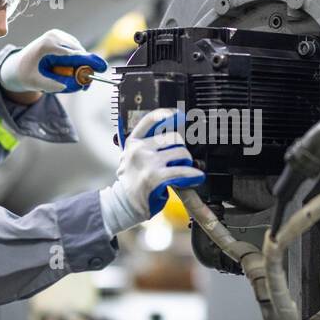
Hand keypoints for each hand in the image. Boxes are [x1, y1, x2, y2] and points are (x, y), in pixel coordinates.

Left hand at [0, 29, 106, 93]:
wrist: (16, 65)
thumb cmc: (24, 74)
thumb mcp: (34, 83)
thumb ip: (50, 85)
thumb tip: (68, 86)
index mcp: (47, 44)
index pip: (72, 54)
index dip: (88, 62)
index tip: (101, 69)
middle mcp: (55, 36)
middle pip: (78, 52)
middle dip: (85, 68)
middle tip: (86, 86)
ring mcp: (59, 35)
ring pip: (79, 52)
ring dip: (81, 66)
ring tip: (73, 81)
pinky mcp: (63, 38)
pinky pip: (76, 51)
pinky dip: (77, 62)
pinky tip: (70, 71)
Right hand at [98, 108, 205, 235]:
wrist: (122, 204)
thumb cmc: (131, 181)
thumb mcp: (131, 157)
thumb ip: (146, 144)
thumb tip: (168, 133)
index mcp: (133, 142)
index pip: (150, 120)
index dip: (166, 115)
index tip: (177, 115)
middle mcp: (139, 149)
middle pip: (173, 137)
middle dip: (181, 149)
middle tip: (180, 159)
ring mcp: (148, 163)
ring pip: (181, 153)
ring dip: (187, 162)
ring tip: (183, 170)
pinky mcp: (156, 178)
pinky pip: (182, 172)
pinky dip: (193, 175)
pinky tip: (196, 176)